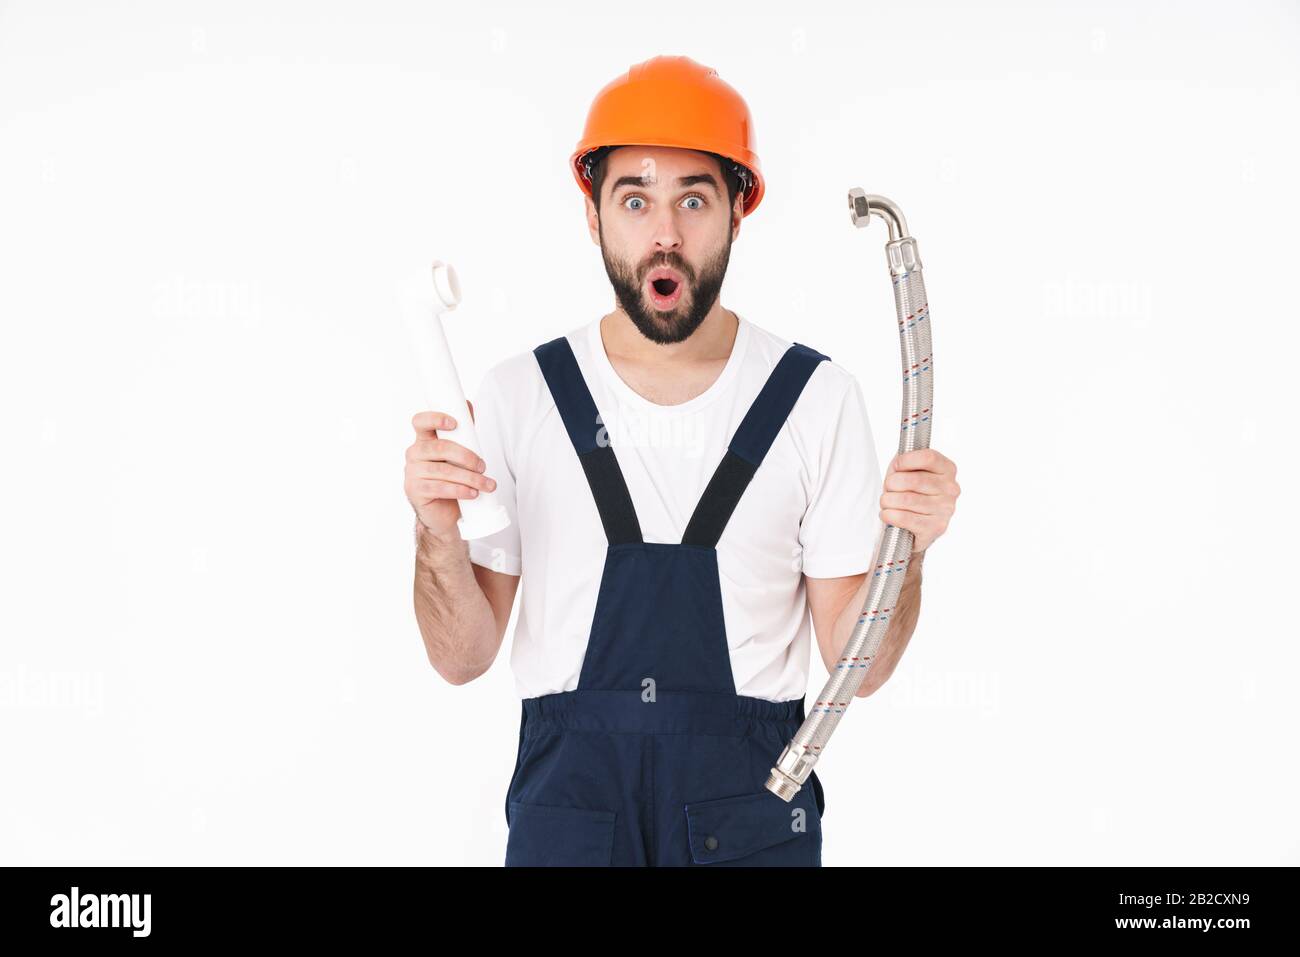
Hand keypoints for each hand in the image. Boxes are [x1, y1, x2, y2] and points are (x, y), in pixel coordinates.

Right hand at [404, 401, 496, 539]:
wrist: (444, 513)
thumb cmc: (452, 479)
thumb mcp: (459, 453)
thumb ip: (463, 431)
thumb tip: (467, 404)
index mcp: (424, 440)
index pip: (420, 422)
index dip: (435, 418)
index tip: (454, 423)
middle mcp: (415, 454)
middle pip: (439, 447)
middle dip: (466, 456)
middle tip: (483, 466)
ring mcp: (412, 472)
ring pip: (443, 470)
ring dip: (470, 478)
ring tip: (486, 484)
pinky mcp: (415, 491)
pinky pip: (440, 488)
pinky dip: (460, 490)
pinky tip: (473, 493)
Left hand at [879, 448, 959, 554]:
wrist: (911, 525)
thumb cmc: (909, 493)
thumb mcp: (907, 470)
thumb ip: (904, 459)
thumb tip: (899, 460)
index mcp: (947, 469)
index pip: (928, 458)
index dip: (906, 460)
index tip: (896, 466)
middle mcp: (951, 489)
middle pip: (914, 480)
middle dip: (892, 484)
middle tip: (888, 488)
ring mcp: (946, 509)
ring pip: (906, 499)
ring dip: (888, 500)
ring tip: (887, 502)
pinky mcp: (936, 527)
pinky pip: (905, 518)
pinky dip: (889, 515)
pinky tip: (887, 514)